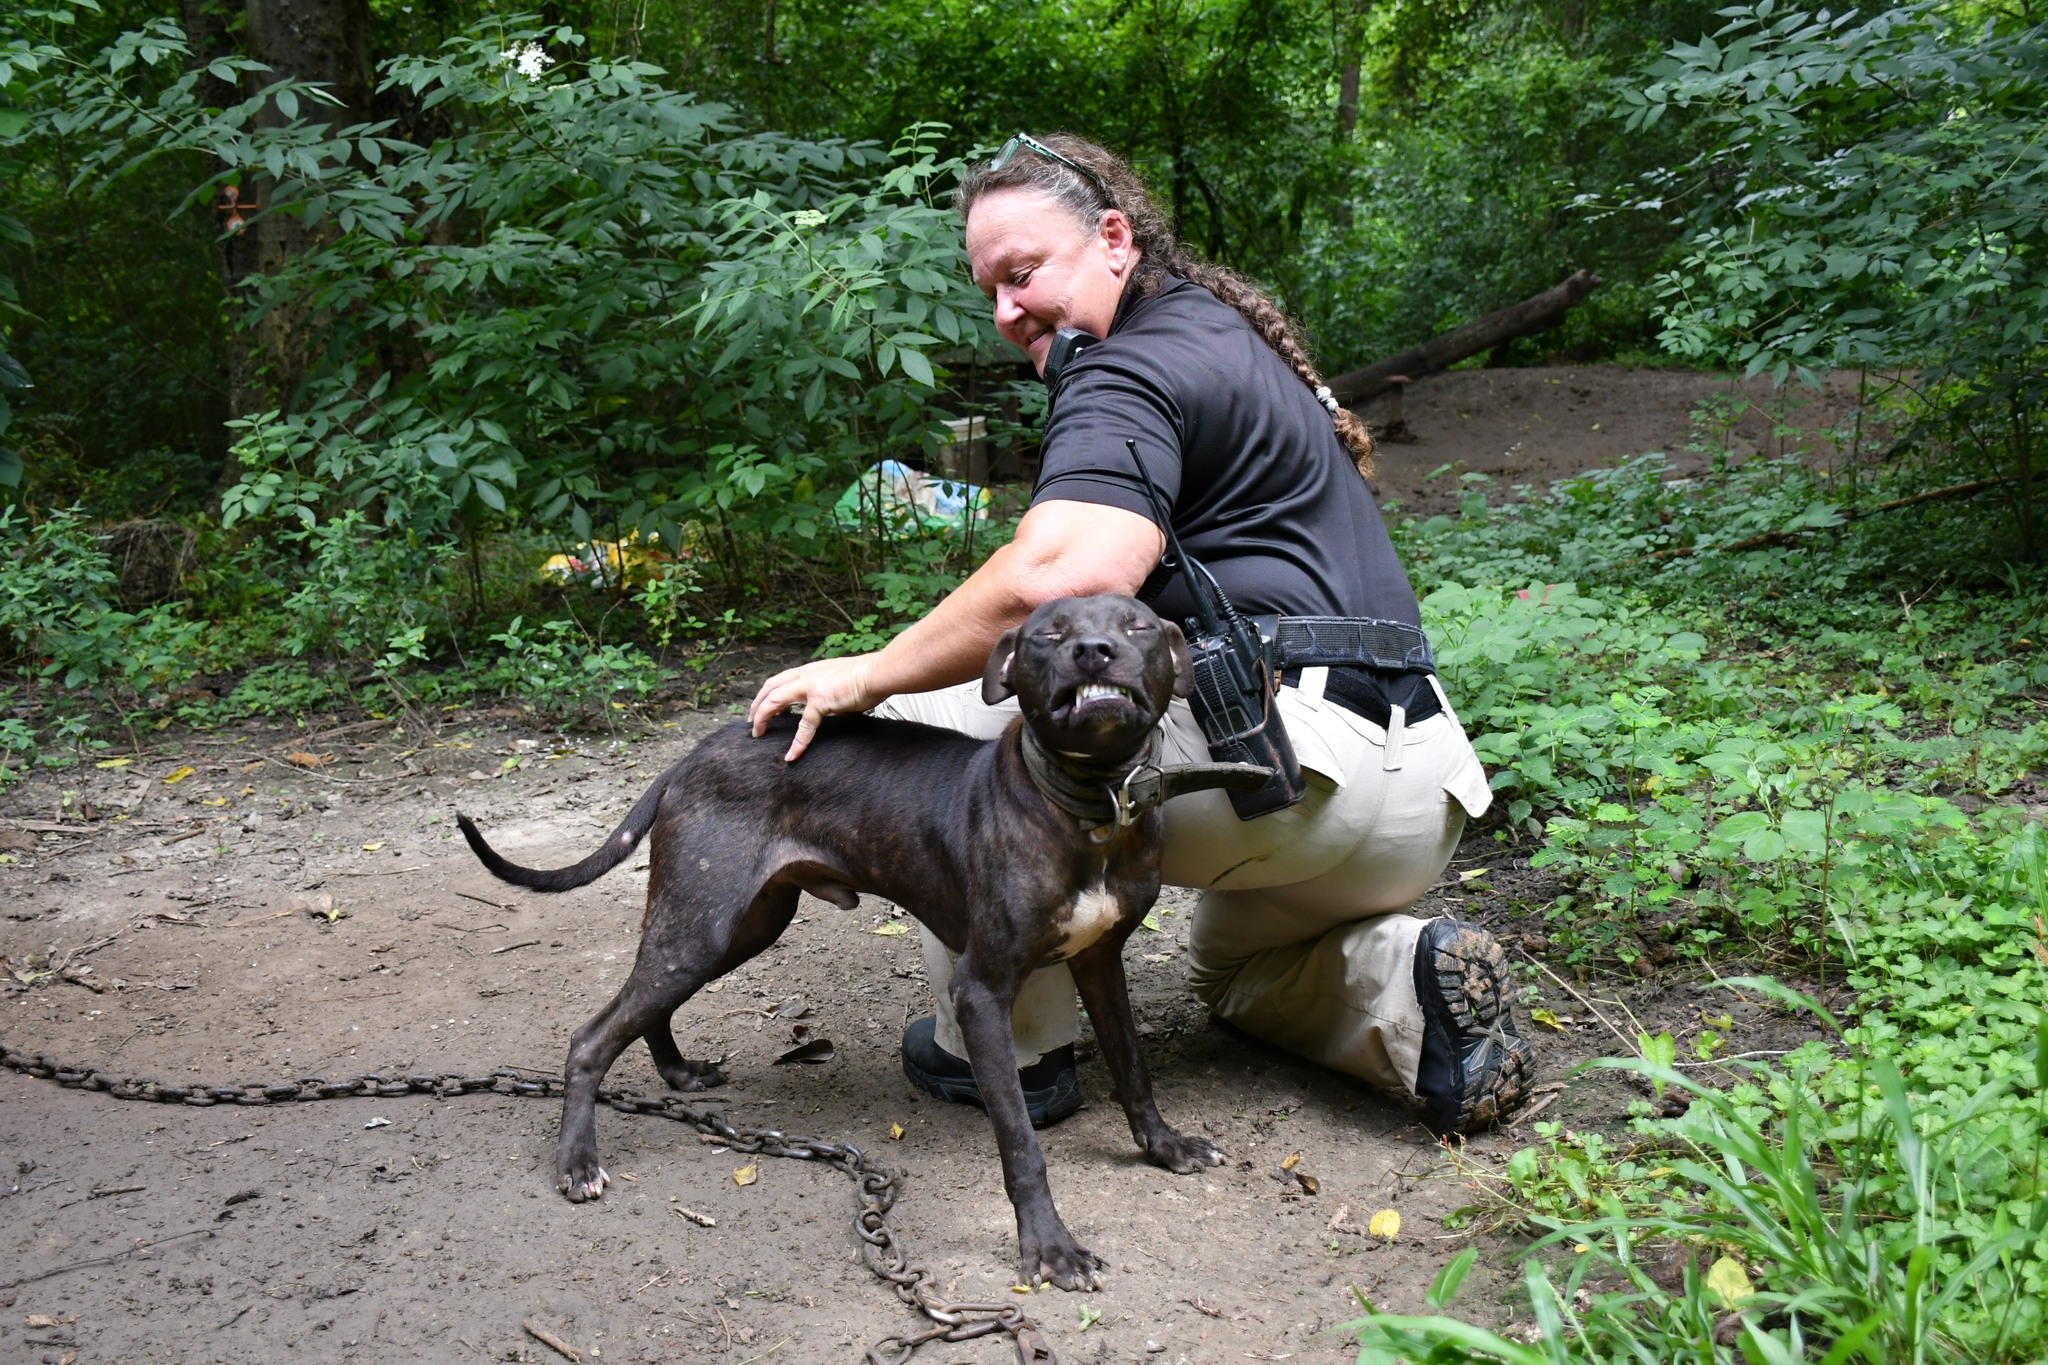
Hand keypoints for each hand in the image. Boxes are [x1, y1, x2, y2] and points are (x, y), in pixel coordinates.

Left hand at [748, 653, 881, 761]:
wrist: (880, 673)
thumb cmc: (868, 678)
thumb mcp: (841, 682)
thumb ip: (831, 694)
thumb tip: (833, 711)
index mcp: (811, 671)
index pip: (780, 679)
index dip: (767, 693)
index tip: (762, 706)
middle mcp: (806, 676)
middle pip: (770, 687)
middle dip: (756, 705)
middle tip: (752, 723)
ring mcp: (811, 687)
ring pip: (775, 700)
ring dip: (763, 717)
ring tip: (758, 733)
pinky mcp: (822, 700)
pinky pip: (805, 725)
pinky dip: (798, 741)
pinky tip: (792, 755)